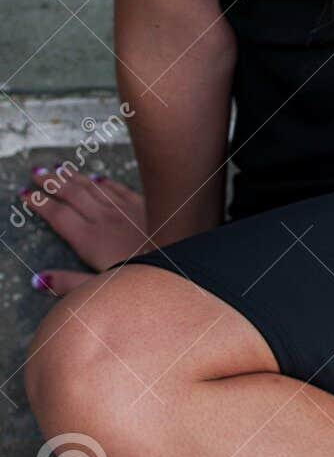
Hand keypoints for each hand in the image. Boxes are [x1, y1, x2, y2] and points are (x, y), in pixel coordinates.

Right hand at [20, 169, 149, 293]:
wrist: (184, 262)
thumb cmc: (145, 280)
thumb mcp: (102, 289)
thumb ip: (69, 284)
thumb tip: (39, 280)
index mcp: (90, 240)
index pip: (57, 215)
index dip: (40, 203)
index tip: (25, 194)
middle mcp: (105, 220)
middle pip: (72, 194)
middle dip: (51, 182)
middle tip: (35, 171)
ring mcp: (125, 210)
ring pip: (93, 187)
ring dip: (74, 177)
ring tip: (58, 168)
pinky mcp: (144, 207)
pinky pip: (118, 189)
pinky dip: (104, 182)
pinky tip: (98, 178)